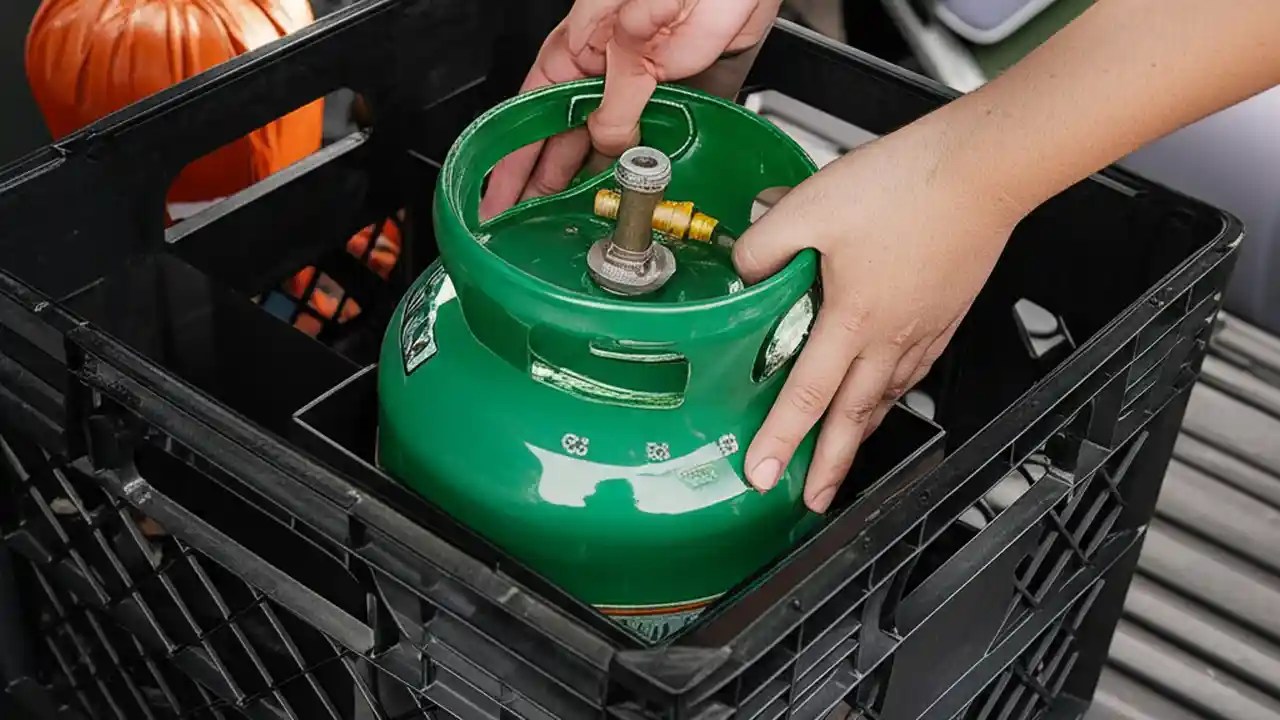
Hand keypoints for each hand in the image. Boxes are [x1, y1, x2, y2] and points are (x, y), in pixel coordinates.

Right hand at [479, 0, 780, 219]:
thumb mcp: (632, 43)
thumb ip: (617, 102)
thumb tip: (608, 145)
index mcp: (582, 43)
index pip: (534, 111)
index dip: (515, 158)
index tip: (500, 198)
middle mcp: (612, 62)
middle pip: (571, 131)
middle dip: (550, 178)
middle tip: (534, 222)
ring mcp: (652, 76)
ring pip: (617, 138)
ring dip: (601, 177)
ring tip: (580, 216)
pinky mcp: (697, 86)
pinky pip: (672, 134)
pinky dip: (657, 163)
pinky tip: (643, 190)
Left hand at [734, 113, 1025, 512]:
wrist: (981, 167)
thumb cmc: (906, 185)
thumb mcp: (811, 206)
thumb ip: (765, 242)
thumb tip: (742, 267)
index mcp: (853, 317)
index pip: (806, 394)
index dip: (782, 439)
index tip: (762, 474)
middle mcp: (890, 335)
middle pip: (852, 417)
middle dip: (829, 465)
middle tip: (812, 499)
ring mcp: (923, 329)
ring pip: (885, 397)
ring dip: (861, 435)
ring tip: (845, 459)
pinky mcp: (945, 313)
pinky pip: (914, 371)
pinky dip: (894, 395)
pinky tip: (888, 394)